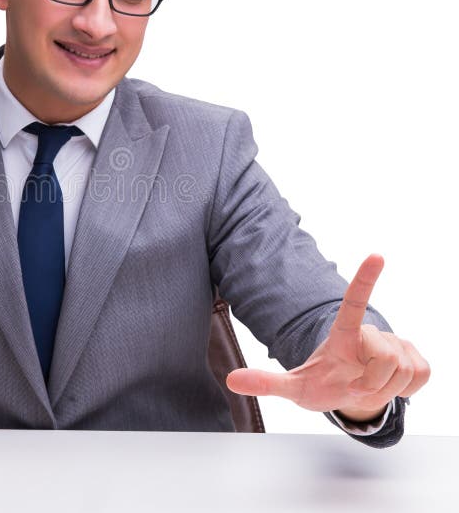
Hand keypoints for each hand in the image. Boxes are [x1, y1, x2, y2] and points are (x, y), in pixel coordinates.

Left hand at [225, 254, 429, 421]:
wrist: (348, 397)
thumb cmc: (320, 385)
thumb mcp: (293, 388)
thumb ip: (265, 382)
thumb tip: (232, 380)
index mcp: (342, 334)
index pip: (353, 303)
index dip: (365, 279)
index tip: (377, 255)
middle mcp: (370, 335)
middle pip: (385, 357)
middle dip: (371, 382)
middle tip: (355, 385)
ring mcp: (396, 345)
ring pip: (402, 369)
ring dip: (385, 388)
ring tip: (368, 385)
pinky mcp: (417, 360)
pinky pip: (420, 377)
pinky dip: (406, 391)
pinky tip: (390, 387)